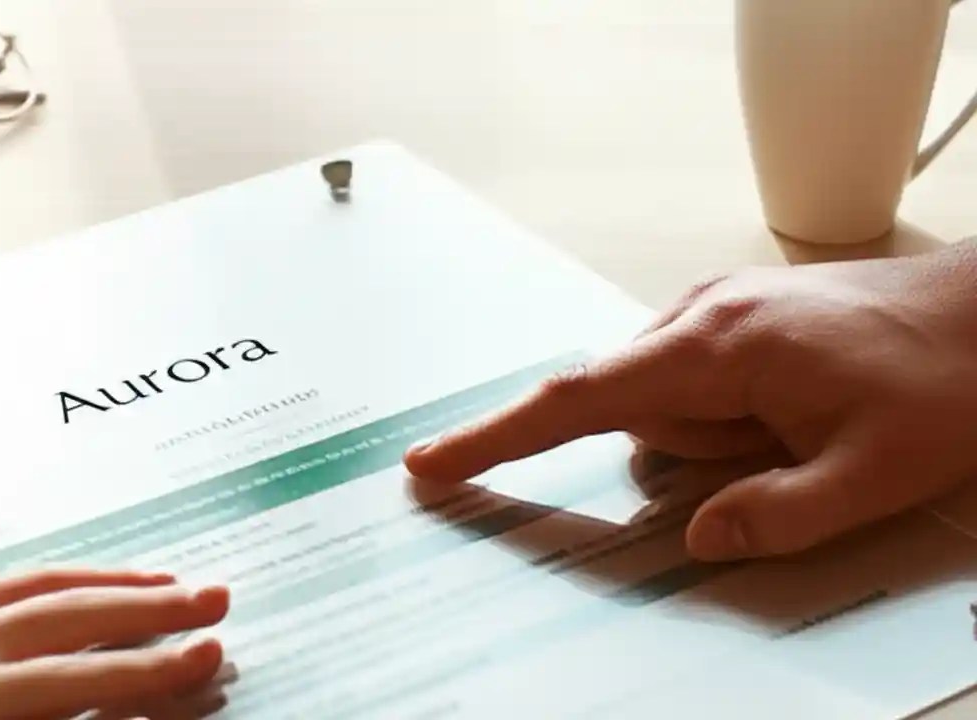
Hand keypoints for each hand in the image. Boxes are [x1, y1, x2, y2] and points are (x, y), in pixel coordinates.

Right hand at [405, 241, 976, 560]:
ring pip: (667, 400)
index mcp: (716, 348)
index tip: (432, 461)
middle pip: (633, 411)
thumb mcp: (873, 473)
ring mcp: (717, 308)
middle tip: (788, 449)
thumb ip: (777, 517)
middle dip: (694, 452)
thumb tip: (696, 542)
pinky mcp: (735, 314)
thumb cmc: (943, 376)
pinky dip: (725, 411)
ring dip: (719, 435)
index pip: (576, 401)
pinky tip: (793, 407)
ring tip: (806, 424)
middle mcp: (700, 314)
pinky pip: (691, 378)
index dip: (495, 438)